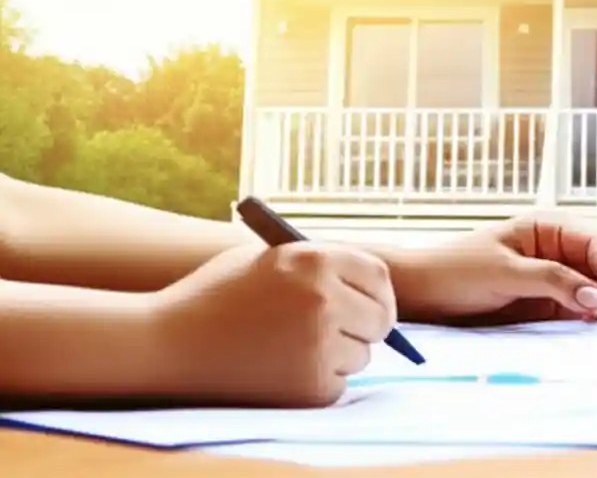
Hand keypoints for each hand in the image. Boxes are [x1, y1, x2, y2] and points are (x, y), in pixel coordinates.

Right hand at [152, 242, 395, 406]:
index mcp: (315, 260)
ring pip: (361, 355)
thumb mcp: (268, 260)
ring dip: (340, 354)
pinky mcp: (310, 385)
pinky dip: (319, 380)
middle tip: (350, 331)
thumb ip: (318, 266)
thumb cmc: (215, 296)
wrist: (166, 341)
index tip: (375, 302)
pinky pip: (338, 383)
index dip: (379, 292)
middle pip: (380, 319)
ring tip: (292, 348)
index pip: (379, 277)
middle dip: (368, 326)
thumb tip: (371, 287)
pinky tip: (279, 369)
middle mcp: (324, 300)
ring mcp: (319, 345)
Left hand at [393, 212, 596, 325]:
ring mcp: (553, 277)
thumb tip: (596, 295)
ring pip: (592, 287)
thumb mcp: (506, 272)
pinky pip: (576, 308)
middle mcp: (555, 249)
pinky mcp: (546, 303)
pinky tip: (591, 324)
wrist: (421, 295)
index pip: (593, 241)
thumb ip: (553, 280)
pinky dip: (587, 315)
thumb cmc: (457, 271)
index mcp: (546, 227)